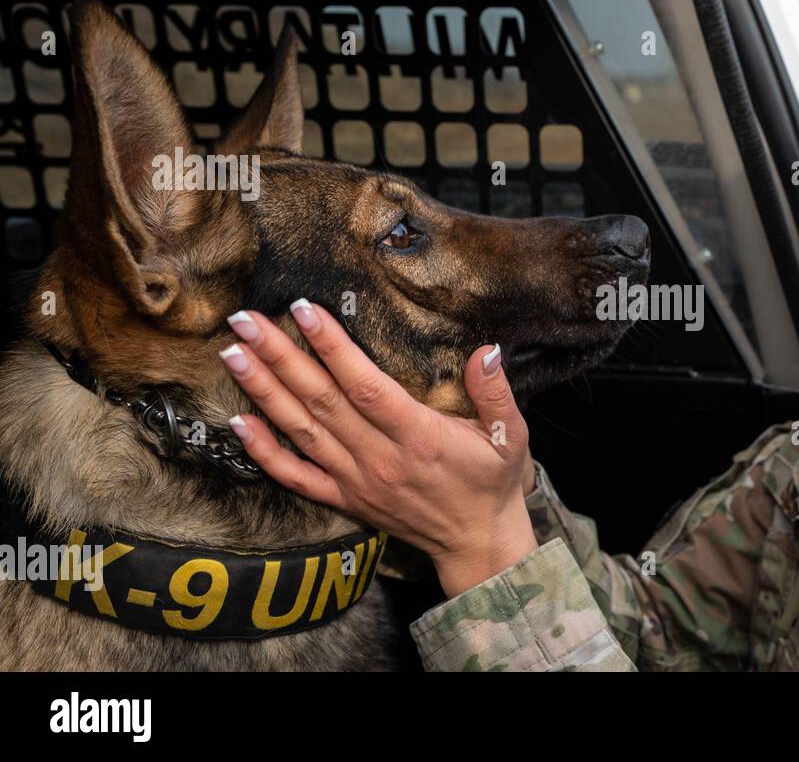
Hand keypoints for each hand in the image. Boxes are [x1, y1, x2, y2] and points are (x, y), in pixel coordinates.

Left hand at [218, 300, 538, 596]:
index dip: (332, 347)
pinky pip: (296, 476)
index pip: (365, 386)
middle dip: (280, 357)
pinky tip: (237, 424)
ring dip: (263, 392)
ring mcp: (357, 481)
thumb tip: (487, 350)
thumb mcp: (510, 435)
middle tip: (247, 321)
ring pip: (302, 431)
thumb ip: (497, 392)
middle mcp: (380, 458)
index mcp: (419, 436)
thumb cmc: (493, 483)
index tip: (303, 311)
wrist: (477, 542)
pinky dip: (263, 452)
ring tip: (234, 355)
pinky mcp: (345, 499)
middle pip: (321, 402)